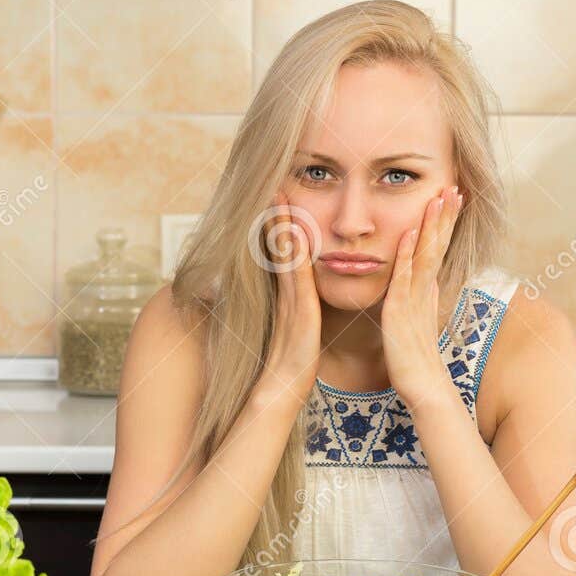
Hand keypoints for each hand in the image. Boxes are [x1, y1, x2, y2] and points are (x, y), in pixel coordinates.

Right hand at [254, 194, 321, 411]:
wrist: (284, 387)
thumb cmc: (294, 362)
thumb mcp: (297, 327)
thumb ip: (295, 308)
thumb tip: (298, 295)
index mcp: (289, 295)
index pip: (284, 254)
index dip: (281, 228)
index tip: (280, 201)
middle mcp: (286, 294)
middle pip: (280, 248)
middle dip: (278, 218)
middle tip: (275, 188)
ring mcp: (291, 302)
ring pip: (286, 257)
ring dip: (282, 228)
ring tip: (280, 199)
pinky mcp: (300, 313)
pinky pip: (297, 279)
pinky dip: (295, 256)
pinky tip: (296, 235)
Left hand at [383, 186, 461, 407]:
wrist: (423, 388)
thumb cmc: (417, 359)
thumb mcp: (420, 321)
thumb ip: (424, 298)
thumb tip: (431, 281)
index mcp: (426, 291)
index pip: (438, 249)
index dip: (445, 223)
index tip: (451, 197)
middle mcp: (424, 291)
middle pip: (438, 246)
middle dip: (445, 216)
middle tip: (454, 187)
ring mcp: (414, 300)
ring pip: (426, 256)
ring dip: (432, 226)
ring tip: (439, 198)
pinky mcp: (400, 313)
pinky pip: (405, 279)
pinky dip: (408, 256)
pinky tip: (409, 234)